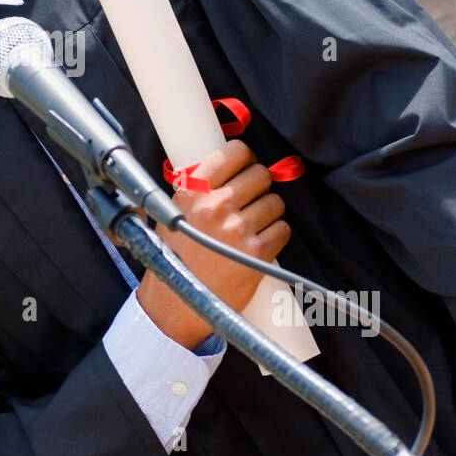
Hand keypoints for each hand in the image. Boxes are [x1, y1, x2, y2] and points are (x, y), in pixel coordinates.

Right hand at [135, 139, 290, 349]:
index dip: (245, 159)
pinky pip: (282, 229)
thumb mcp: (173, 212)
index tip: (245, 167)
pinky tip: (260, 243)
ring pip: (275, 202)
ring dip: (269, 212)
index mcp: (193, 192)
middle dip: (259, 186)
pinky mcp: (256, 254)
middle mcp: (214, 207)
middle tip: (251, 200)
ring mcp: (236, 230)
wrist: (178, 302)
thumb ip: (197, 188)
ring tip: (254, 225)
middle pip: (260, 175)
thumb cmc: (175, 257)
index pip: (235, 152)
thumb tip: (229, 167)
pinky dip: (276, 235)